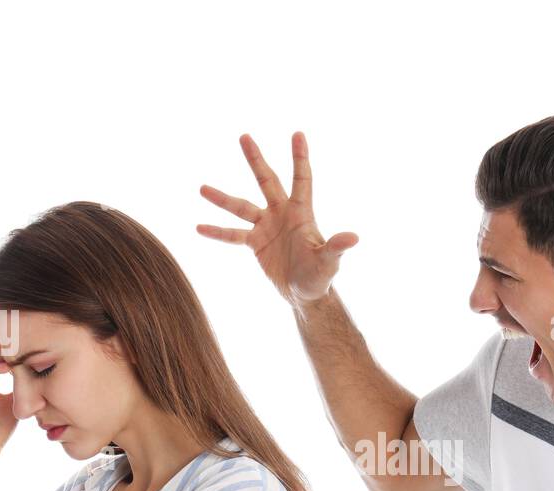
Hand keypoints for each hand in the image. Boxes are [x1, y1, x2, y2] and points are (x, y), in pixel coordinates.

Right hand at [196, 132, 357, 306]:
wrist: (306, 294)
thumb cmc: (321, 277)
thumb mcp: (328, 263)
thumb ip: (336, 247)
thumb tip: (354, 237)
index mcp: (301, 213)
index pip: (301, 180)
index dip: (299, 158)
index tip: (297, 134)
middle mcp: (282, 214)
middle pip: (266, 181)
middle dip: (256, 159)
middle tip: (244, 136)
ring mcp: (267, 227)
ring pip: (242, 207)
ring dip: (223, 199)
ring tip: (202, 188)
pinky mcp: (256, 243)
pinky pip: (233, 235)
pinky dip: (217, 232)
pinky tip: (199, 228)